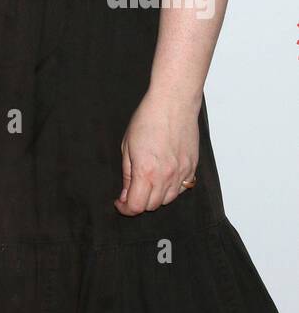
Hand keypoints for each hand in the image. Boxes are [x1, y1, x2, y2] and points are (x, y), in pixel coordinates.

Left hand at [114, 89, 199, 214]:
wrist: (173, 103)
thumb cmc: (148, 118)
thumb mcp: (127, 146)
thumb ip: (127, 174)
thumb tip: (125, 194)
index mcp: (146, 171)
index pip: (136, 206)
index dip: (125, 209)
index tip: (120, 203)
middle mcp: (166, 176)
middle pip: (152, 206)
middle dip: (139, 202)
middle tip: (131, 191)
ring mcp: (182, 173)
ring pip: (168, 200)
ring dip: (155, 197)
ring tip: (147, 182)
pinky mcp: (192, 167)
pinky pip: (182, 188)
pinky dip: (171, 188)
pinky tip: (164, 176)